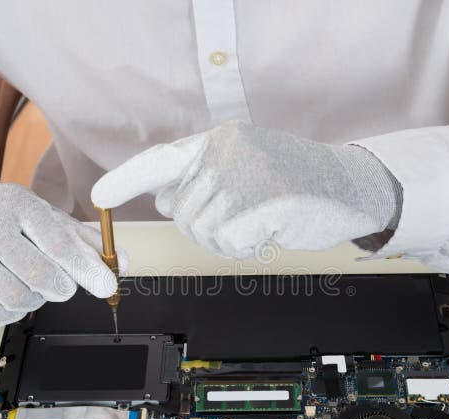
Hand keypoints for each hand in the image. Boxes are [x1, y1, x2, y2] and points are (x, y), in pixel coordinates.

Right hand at [0, 183, 125, 326]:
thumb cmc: (8, 221)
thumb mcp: (47, 219)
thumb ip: (86, 242)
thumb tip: (121, 264)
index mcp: (19, 205)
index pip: (58, 242)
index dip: (87, 269)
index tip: (107, 286)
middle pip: (40, 275)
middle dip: (61, 288)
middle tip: (62, 285)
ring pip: (18, 298)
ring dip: (35, 300)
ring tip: (30, 285)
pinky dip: (10, 312)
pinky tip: (9, 296)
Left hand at [92, 121, 401, 257]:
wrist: (350, 186)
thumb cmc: (296, 181)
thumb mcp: (245, 166)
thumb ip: (203, 178)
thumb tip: (163, 199)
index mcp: (218, 141)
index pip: (160, 159)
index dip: (127, 179)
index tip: (99, 196)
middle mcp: (226, 152)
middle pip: (182, 211)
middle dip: (206, 226)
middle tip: (245, 216)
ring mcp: (245, 175)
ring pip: (204, 231)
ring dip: (230, 239)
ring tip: (261, 220)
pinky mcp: (264, 202)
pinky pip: (230, 244)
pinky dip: (248, 247)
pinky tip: (271, 229)